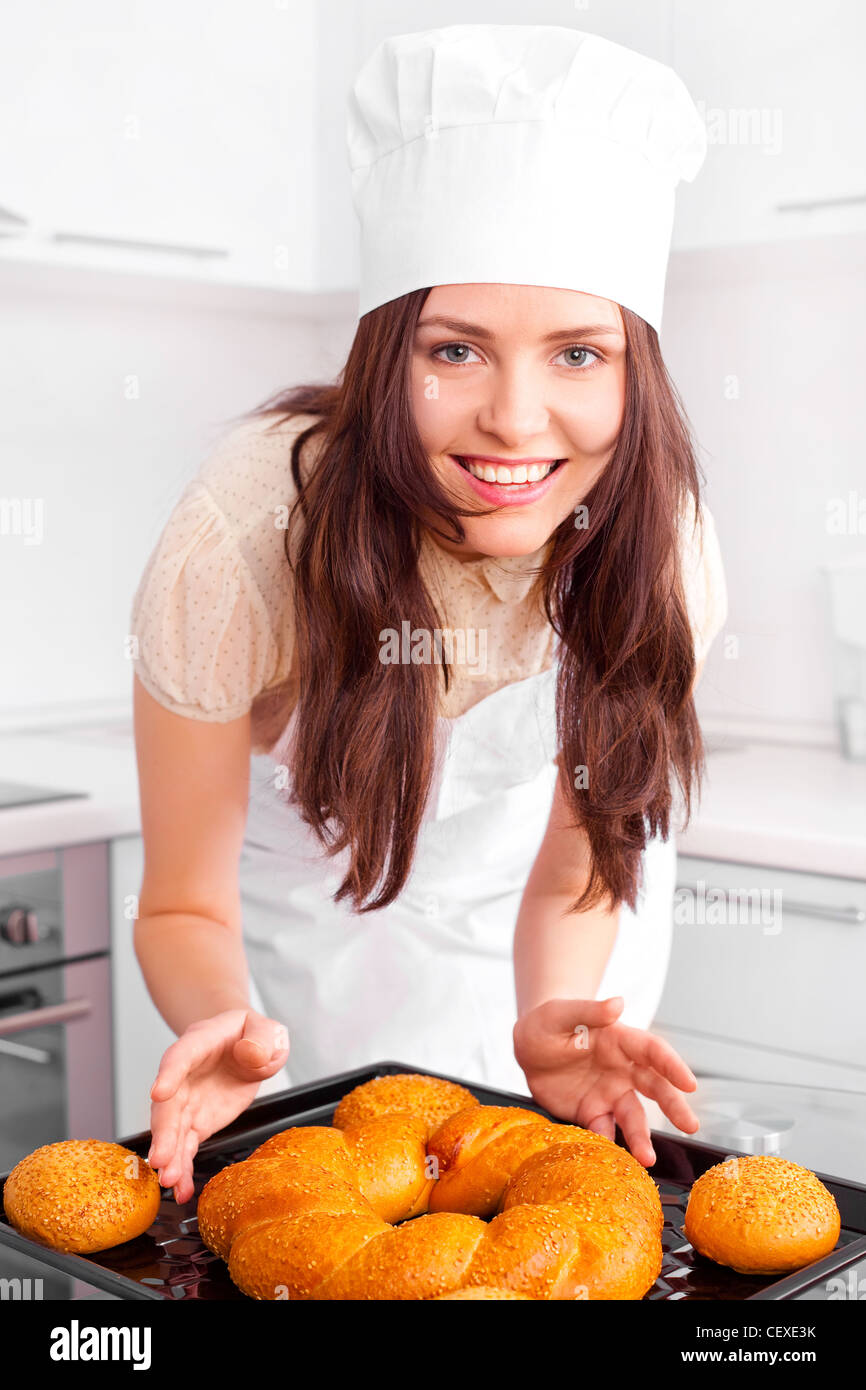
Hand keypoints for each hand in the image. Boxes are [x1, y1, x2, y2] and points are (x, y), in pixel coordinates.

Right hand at [147, 1009, 289, 1202]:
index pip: (181, 1057)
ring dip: (170, 1155)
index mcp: (200, 1042)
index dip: (169, 1074)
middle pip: (169, 1103)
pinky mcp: (196, 1122)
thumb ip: (261, 1038)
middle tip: (161, 1158)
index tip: (159, 1093)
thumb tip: (251, 1053)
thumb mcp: (266, 1030)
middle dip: (164, 1131)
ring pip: (172, 1130)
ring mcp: (188, 1101)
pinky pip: (185, 1147)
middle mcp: (185, 1074)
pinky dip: (182, 1168)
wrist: (246, 1046)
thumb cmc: (252, 1035)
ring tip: (170, 1180)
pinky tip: (181, 1190)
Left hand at [513, 996, 699, 1167]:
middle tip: (690, 1126)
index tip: (690, 1084)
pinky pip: (604, 1131)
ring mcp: (609, 1094)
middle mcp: (623, 1070)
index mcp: (620, 1041)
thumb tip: (618, 1003)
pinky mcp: (592, 1113)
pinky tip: (610, 1158)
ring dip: (641, 1138)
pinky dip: (608, 1144)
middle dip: (674, 1106)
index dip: (672, 1066)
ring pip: (632, 1117)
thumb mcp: (560, 1013)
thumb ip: (589, 1010)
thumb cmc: (548, 1023)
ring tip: (647, 1160)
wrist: (528, 1047)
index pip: (653, 1051)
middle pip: (655, 1088)